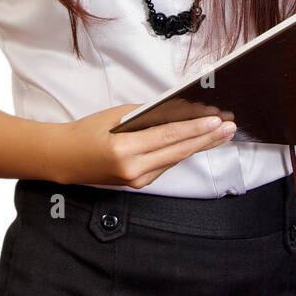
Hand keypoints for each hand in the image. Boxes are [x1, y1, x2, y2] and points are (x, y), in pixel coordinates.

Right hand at [49, 102, 237, 187]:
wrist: (65, 160)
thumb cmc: (87, 133)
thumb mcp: (116, 117)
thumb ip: (147, 116)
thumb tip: (178, 111)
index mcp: (125, 151)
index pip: (168, 137)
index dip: (195, 128)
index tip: (217, 119)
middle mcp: (133, 170)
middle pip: (179, 151)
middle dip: (207, 138)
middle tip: (230, 126)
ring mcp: (137, 181)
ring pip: (176, 159)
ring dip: (200, 145)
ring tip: (222, 132)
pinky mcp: (140, 184)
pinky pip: (166, 164)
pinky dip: (182, 151)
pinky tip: (199, 142)